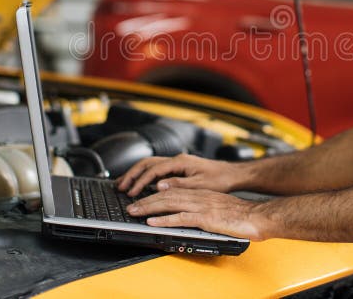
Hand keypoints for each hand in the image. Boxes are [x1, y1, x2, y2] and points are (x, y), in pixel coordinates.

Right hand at [116, 153, 242, 196]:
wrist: (232, 174)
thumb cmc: (219, 180)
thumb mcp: (200, 185)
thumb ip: (179, 185)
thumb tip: (159, 186)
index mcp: (180, 162)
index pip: (153, 170)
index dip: (140, 181)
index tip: (131, 192)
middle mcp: (177, 159)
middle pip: (147, 163)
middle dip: (132, 175)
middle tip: (120, 187)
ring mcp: (177, 162)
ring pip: (150, 165)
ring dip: (136, 174)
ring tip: (124, 185)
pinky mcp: (178, 167)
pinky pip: (156, 169)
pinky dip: (144, 175)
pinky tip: (140, 184)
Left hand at [126, 187, 268, 240]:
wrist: (258, 216)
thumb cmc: (241, 215)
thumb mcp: (218, 206)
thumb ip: (203, 206)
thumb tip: (190, 211)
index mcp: (201, 194)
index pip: (173, 192)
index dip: (154, 196)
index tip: (141, 200)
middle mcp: (199, 197)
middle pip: (166, 196)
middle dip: (145, 201)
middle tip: (130, 207)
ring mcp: (202, 206)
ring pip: (169, 204)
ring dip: (149, 208)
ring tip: (134, 212)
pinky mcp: (206, 218)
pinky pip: (180, 218)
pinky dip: (164, 220)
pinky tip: (152, 222)